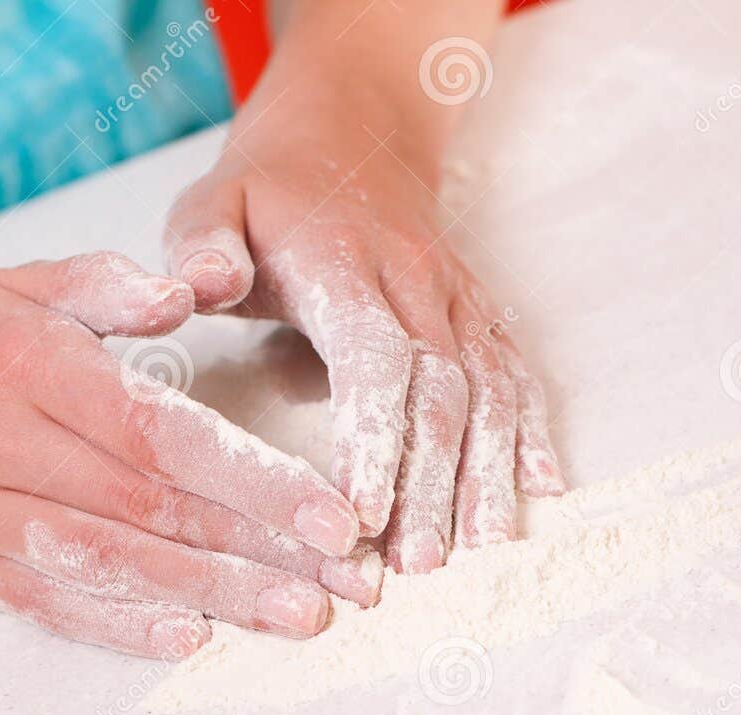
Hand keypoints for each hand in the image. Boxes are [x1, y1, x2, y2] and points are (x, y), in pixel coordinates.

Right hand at [0, 253, 374, 657]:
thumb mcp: (12, 286)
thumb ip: (104, 288)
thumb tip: (190, 293)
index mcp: (32, 365)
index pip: (166, 433)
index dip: (259, 483)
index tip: (338, 519)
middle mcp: (4, 442)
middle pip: (157, 509)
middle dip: (266, 553)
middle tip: (351, 589)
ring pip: (114, 564)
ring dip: (216, 598)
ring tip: (301, 620)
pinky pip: (50, 605)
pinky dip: (121, 627)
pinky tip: (192, 641)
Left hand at [167, 97, 563, 573]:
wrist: (350, 124)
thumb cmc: (265, 192)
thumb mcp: (211, 203)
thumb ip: (200, 247)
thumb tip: (199, 288)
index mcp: (343, 263)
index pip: (375, 358)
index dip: (376, 438)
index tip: (364, 516)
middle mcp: (414, 281)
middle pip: (440, 391)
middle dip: (434, 483)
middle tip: (419, 564)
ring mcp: (456, 296)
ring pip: (488, 389)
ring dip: (488, 471)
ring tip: (485, 545)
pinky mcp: (479, 310)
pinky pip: (515, 371)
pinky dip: (530, 430)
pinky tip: (541, 487)